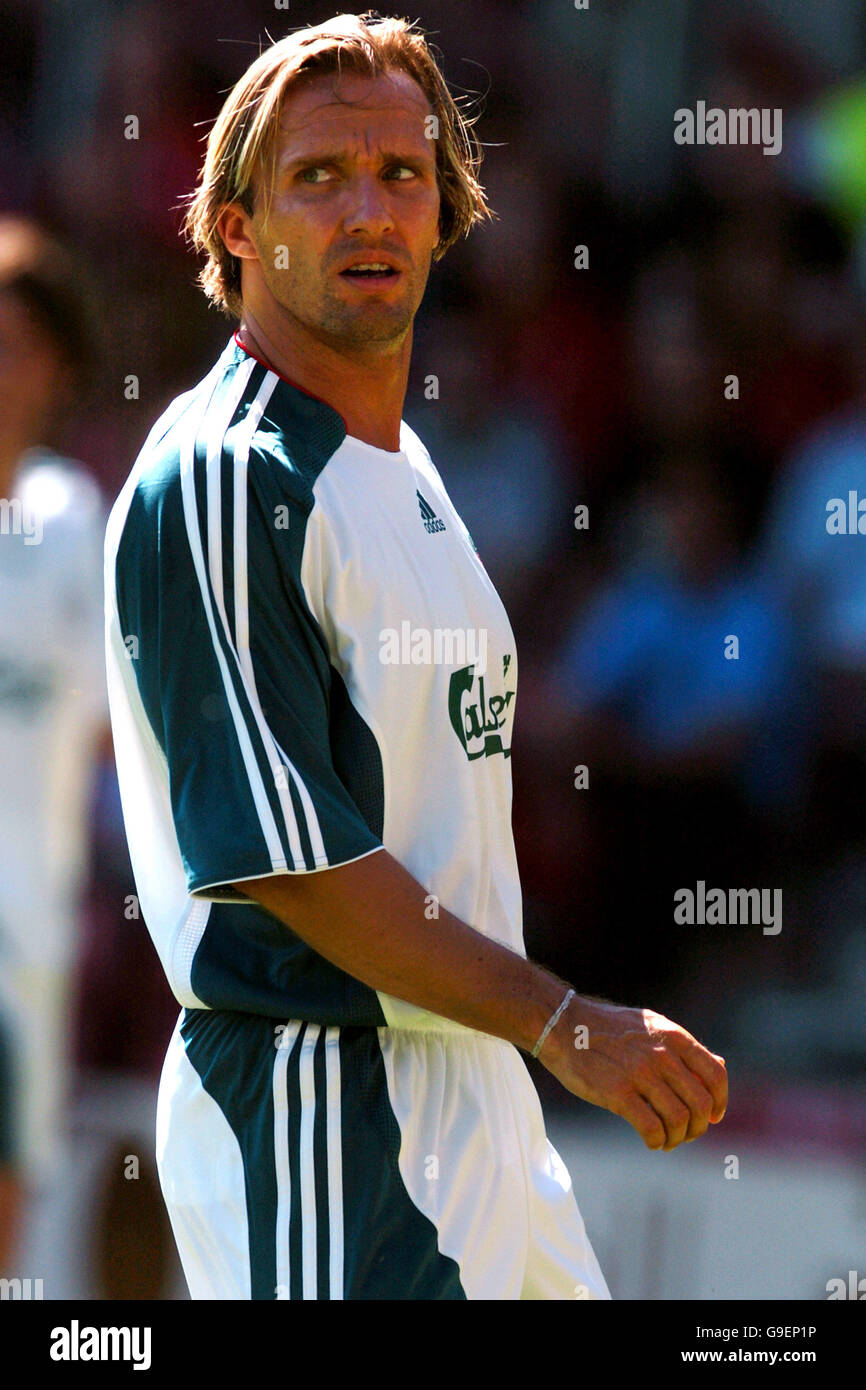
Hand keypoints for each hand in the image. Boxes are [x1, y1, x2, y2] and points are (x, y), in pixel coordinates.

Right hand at [540, 996, 727, 1150]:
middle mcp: (662, 1054)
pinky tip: (651, 1141)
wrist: (563, 1025)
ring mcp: (640, 1073)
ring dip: (677, 1139)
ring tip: (666, 1140)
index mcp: (673, 1037)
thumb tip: (721, 1065)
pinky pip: (651, 1128)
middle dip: (697, 1127)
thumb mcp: (652, 1026)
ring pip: (679, 1120)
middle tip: (685, 1134)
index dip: (720, 1102)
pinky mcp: (618, 1093)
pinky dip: (657, 1142)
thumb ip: (684, 1048)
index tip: (712, 1117)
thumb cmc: (608, 1029)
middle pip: (700, 1104)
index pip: (715, 1076)